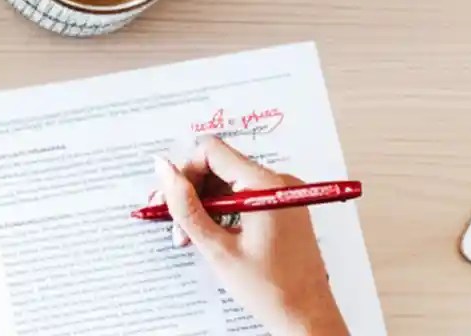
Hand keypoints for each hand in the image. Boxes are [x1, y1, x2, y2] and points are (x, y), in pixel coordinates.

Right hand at [152, 138, 348, 335]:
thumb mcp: (217, 248)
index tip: (169, 198)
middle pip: (218, 166)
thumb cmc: (270, 289)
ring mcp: (281, 194)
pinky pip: (242, 196)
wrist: (307, 318)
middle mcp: (277, 181)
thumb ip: (186, 206)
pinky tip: (208, 235)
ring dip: (202, 205)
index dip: (184, 172)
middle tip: (169, 219)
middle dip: (190, 192)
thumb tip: (163, 170)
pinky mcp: (281, 207)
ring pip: (227, 183)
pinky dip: (221, 212)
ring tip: (186, 235)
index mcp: (265, 185)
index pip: (211, 152)